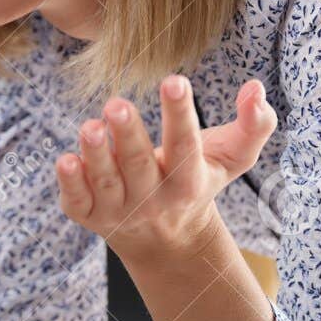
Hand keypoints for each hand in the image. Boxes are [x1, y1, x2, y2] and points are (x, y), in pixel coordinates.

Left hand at [55, 74, 275, 263]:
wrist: (165, 240)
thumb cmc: (197, 181)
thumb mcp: (231, 159)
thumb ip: (253, 125)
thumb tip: (255, 87)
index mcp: (189, 183)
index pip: (185, 148)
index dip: (180, 115)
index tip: (175, 81)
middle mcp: (153, 201)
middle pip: (139, 166)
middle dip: (128, 134)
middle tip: (117, 103)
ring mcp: (118, 212)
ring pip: (106, 182)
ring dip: (96, 154)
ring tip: (90, 126)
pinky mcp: (89, 215)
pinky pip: (77, 201)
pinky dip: (70, 182)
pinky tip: (65, 158)